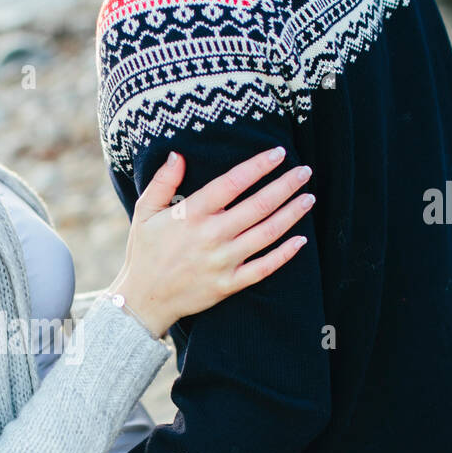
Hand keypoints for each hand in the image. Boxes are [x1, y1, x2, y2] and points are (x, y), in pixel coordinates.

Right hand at [109, 147, 314, 337]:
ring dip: (291, 214)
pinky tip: (301, 240)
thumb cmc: (144, 252)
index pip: (232, 183)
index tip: (279, 153)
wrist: (143, 300)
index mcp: (191, 215)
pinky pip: (263, 269)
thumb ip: (162, 182)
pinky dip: (284, 255)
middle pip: (258, 205)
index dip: (258, 166)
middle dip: (285, 185)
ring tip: (308, 198)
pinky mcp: (228, 285)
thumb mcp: (144, 211)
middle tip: (304, 171)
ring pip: (266, 234)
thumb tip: (178, 155)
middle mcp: (210, 236)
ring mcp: (222, 262)